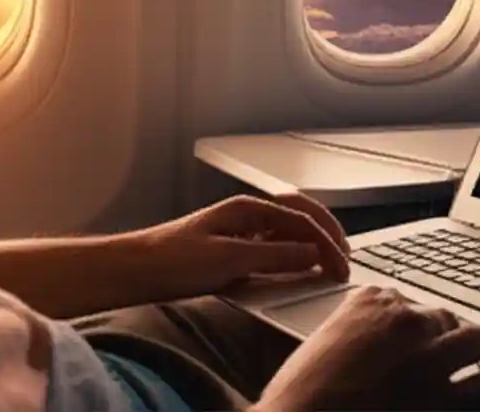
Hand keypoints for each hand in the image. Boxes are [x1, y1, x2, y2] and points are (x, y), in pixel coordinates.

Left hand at [126, 194, 350, 300]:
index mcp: (249, 209)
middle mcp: (247, 215)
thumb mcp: (229, 260)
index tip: (340, 266)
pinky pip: (273, 246)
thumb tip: (314, 254)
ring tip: (330, 261)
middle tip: (345, 257)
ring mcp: (240, 230)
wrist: (134, 270)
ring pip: (289, 229)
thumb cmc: (171, 260)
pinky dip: (293, 254)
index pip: (303, 221)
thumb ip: (275, 255)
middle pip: (301, 215)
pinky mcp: (232, 249)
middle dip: (328, 232)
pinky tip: (298, 269)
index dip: (327, 243)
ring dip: (313, 242)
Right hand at [255, 286, 479, 410]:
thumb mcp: (322, 348)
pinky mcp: (444, 397)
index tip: (410, 341)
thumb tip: (381, 353)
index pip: (408, 302)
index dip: (412, 327)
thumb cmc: (299, 398)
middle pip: (442, 317)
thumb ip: (357, 337)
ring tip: (476, 363)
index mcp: (369, 301)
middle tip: (437, 358)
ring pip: (472, 339)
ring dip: (470, 351)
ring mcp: (428, 355)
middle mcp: (404, 319)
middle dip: (442, 336)